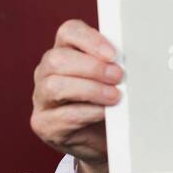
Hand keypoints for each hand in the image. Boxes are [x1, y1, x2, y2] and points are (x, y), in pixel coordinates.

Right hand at [30, 19, 122, 172]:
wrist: (101, 140)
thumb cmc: (107, 102)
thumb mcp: (110, 78)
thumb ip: (114, 64)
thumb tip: (132, 59)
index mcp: (64, 51)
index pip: (69, 32)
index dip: (90, 39)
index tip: (113, 54)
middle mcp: (46, 72)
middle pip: (57, 59)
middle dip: (92, 67)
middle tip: (118, 77)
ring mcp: (41, 98)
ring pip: (55, 86)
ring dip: (90, 90)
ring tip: (115, 96)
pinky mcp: (43, 123)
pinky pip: (63, 115)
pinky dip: (88, 112)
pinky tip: (105, 113)